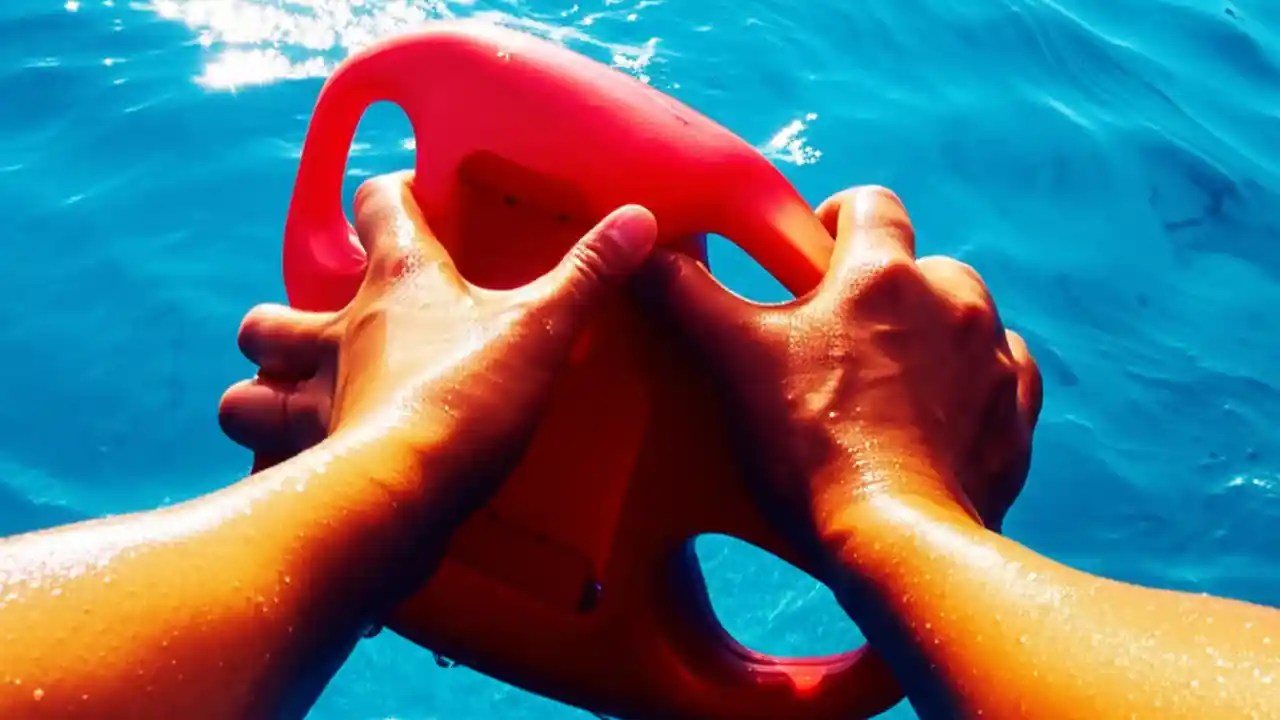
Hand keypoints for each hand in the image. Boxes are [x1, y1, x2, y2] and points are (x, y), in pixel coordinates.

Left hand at [220, 171, 656, 514]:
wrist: (406, 495)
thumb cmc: (469, 398)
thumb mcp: (543, 329)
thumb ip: (589, 274)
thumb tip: (639, 218)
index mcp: (395, 284)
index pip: (376, 206)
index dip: (389, 194)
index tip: (405, 195)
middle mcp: (335, 336)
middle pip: (267, 317)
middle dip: (279, 323)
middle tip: (319, 334)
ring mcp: (311, 403)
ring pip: (246, 394)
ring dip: (261, 395)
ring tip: (294, 402)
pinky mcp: (307, 463)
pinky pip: (266, 461)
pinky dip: (276, 464)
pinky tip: (304, 469)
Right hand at [635, 186, 1040, 555]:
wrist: (895, 543)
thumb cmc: (808, 445)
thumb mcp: (733, 360)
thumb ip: (686, 296)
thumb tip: (642, 253)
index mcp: (884, 273)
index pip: (871, 202)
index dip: (835, 221)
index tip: (811, 258)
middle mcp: (954, 300)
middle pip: (920, 265)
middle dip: (883, 289)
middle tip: (837, 340)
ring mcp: (995, 359)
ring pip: (965, 319)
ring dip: (931, 334)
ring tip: (886, 384)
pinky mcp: (1017, 417)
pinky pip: (1002, 376)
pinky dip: (972, 384)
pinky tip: (935, 419)